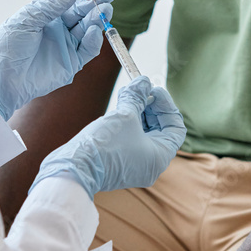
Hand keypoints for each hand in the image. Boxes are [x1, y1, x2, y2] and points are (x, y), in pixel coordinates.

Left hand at [0, 0, 114, 119]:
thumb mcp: (29, 18)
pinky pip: (88, 49)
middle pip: (83, 8)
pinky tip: (92, 30)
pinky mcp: (71, 62)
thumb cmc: (7, 45)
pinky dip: (93, 39)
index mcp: (46, 11)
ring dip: (98, 16)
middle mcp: (58, 25)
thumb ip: (54, 2)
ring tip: (104, 7)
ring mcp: (65, 43)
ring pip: (88, 27)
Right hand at [30, 75, 186, 198]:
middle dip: (151, 107)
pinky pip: (132, 140)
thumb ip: (138, 96)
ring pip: (145, 134)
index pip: (175, 127)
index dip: (166, 105)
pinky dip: (130, 124)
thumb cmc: (104, 145)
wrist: (74, 169)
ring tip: (127, 97)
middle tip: (140, 90)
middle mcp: (151, 164)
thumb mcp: (125, 115)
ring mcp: (135, 165)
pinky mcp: (120, 163)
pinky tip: (120, 109)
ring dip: (139, 113)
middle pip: (161, 130)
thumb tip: (144, 82)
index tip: (153, 90)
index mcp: (160, 157)